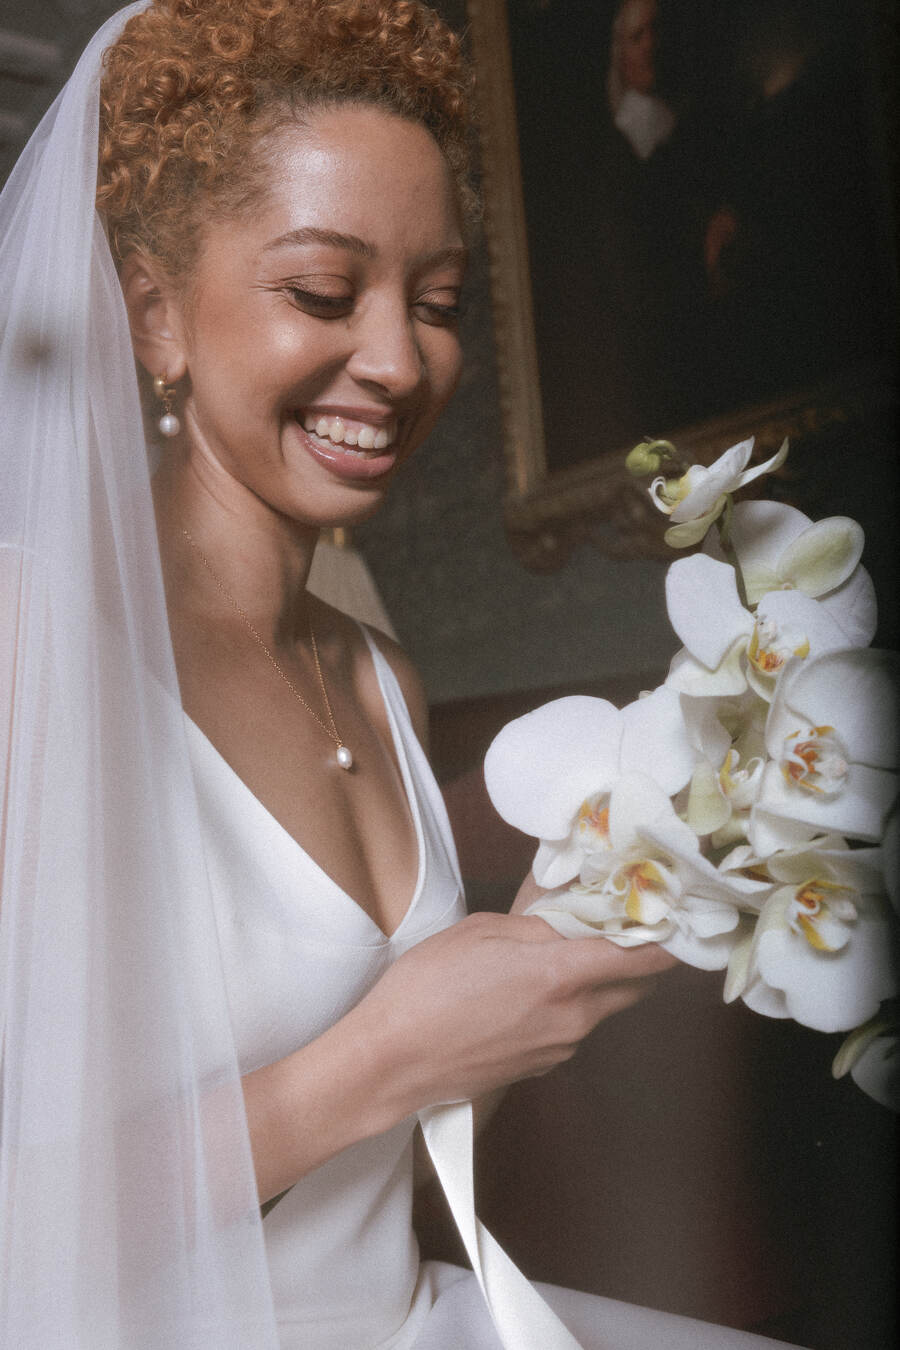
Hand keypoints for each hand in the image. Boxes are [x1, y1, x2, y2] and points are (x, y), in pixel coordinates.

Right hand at [354, 907, 675, 1119]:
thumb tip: (573, 920)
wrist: (390, 1061)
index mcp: (561, 976)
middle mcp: (573, 1018)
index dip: (667, 935)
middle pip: (636, 987)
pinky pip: (573, 1028)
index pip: (644, 957)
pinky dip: (568, 1006)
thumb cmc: (425, 990)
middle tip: (616, 925)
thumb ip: (538, 925)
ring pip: (603, 1008)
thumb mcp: (482, 933)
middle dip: (637, 956)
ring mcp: (559, 1048)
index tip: (670, 915)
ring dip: (597, 981)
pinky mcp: (541, 1066)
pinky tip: (527, 990)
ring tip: (556, 954)